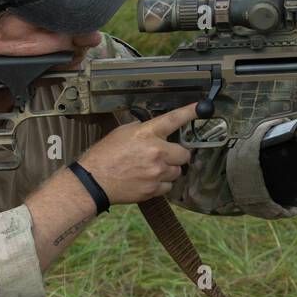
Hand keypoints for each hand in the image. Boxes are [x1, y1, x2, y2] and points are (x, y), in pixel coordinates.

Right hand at [77, 104, 195, 203]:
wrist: (94, 181)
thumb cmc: (105, 155)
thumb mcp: (122, 132)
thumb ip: (143, 129)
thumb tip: (155, 130)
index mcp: (147, 133)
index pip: (173, 119)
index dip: (190, 112)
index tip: (201, 108)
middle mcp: (156, 152)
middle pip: (184, 154)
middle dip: (177, 155)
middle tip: (164, 156)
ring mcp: (156, 172)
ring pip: (178, 171)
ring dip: (169, 170)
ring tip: (151, 169)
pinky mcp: (154, 189)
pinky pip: (169, 186)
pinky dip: (162, 184)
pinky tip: (148, 180)